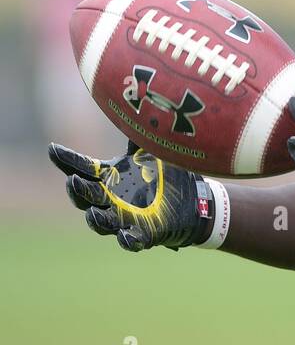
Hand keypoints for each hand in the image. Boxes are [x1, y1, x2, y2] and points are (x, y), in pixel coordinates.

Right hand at [48, 140, 213, 251]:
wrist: (190, 201)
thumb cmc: (163, 174)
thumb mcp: (151, 151)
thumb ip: (138, 134)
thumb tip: (130, 104)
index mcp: (108, 177)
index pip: (81, 167)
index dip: (66, 160)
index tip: (53, 149)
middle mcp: (110, 199)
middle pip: (85, 197)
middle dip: (78, 191)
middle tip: (73, 182)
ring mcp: (124, 219)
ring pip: (102, 222)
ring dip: (96, 219)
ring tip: (93, 213)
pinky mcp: (143, 234)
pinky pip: (131, 241)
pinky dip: (127, 240)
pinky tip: (125, 236)